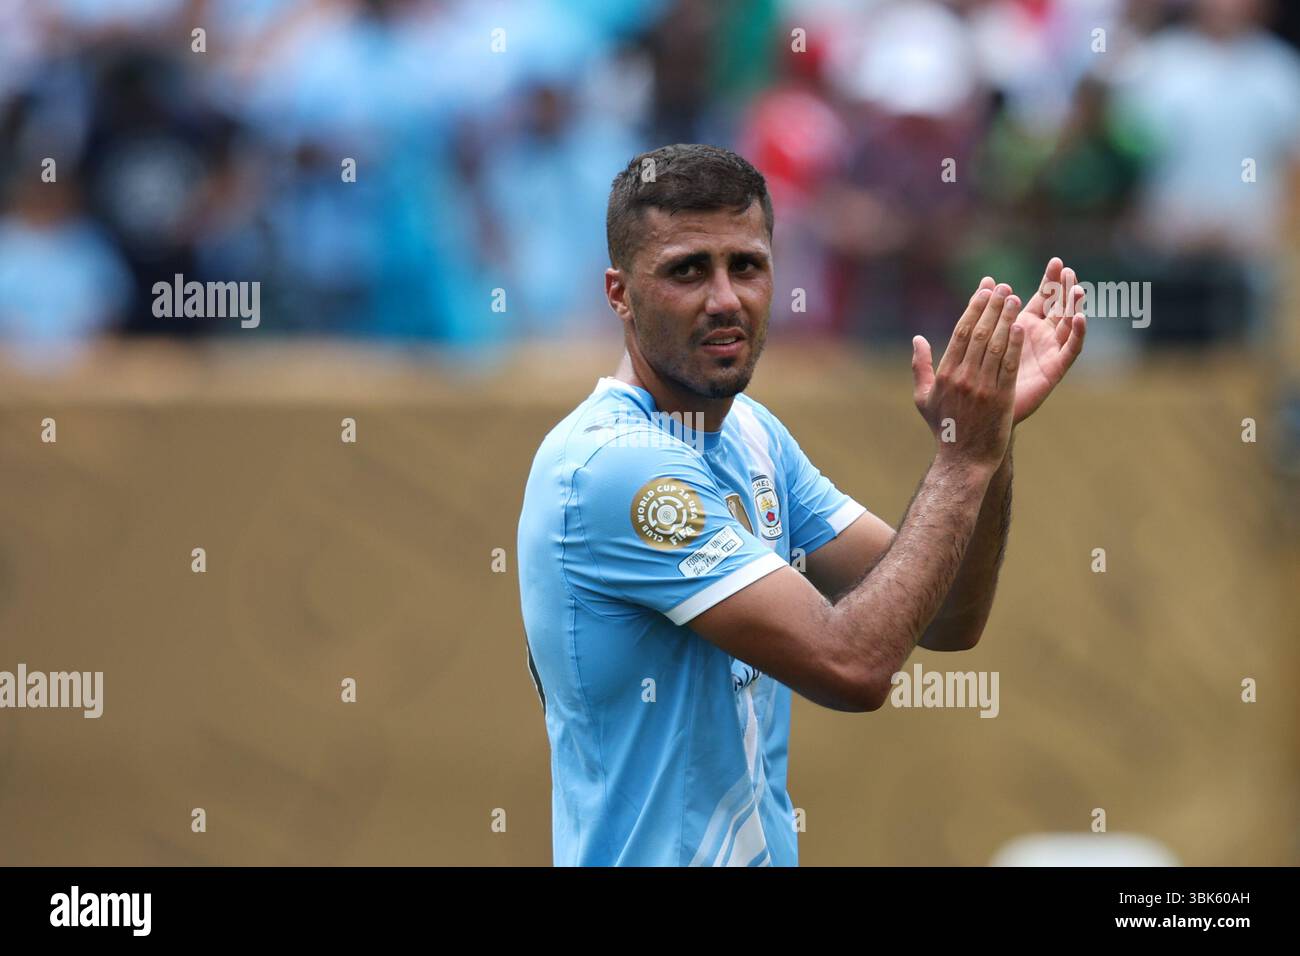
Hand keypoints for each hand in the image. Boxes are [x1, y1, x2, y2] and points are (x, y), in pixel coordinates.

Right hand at [912, 283, 1022, 473]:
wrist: (964, 459)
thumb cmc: (944, 429)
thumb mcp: (923, 399)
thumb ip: (920, 367)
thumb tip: (918, 339)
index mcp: (945, 375)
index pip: (961, 334)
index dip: (974, 309)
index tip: (984, 291)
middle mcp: (963, 378)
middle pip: (979, 334)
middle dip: (992, 308)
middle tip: (1003, 288)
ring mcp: (983, 388)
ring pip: (996, 346)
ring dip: (1006, 320)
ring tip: (1015, 300)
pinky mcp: (1001, 398)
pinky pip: (1008, 366)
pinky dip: (1014, 345)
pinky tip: (1022, 327)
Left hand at [990, 258, 1086, 423]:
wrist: (984, 410)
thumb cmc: (981, 375)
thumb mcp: (981, 337)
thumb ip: (986, 310)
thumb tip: (987, 280)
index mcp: (1024, 326)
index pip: (1042, 298)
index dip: (1050, 281)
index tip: (1055, 261)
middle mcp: (1041, 336)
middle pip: (1059, 307)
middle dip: (1064, 288)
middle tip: (1068, 269)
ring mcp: (1050, 351)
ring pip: (1068, 324)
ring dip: (1073, 306)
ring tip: (1076, 288)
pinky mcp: (1055, 369)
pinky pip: (1070, 350)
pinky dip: (1077, 334)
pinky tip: (1079, 318)